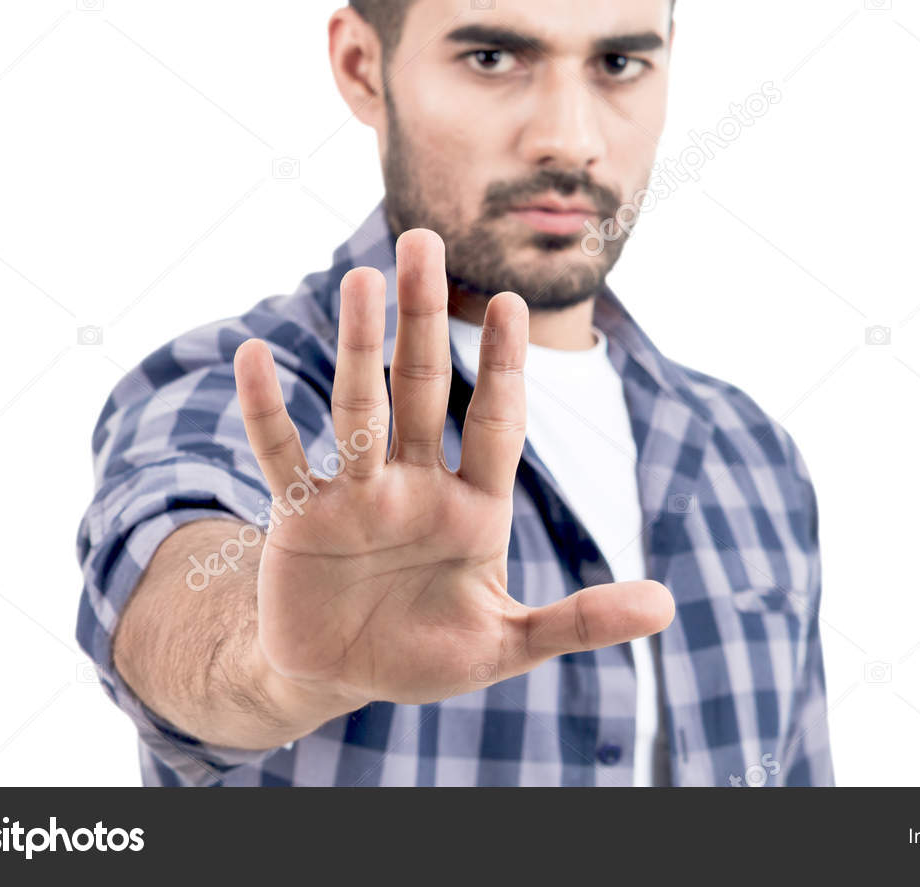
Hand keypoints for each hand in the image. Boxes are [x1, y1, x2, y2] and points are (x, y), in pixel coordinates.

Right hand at [233, 228, 673, 729]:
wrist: (342, 677)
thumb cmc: (429, 650)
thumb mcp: (510, 643)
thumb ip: (582, 620)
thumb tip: (667, 608)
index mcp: (474, 504)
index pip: (496, 421)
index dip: (505, 364)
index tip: (512, 300)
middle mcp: (415, 483)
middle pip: (423, 387)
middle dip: (424, 319)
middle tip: (422, 241)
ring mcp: (357, 495)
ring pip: (359, 406)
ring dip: (358, 346)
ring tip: (360, 279)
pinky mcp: (300, 518)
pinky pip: (281, 457)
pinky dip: (265, 411)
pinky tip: (252, 357)